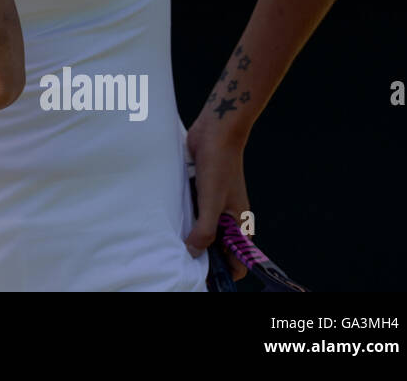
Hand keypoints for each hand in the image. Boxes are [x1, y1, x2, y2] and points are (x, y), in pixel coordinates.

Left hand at [185, 117, 251, 280]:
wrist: (216, 131)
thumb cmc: (220, 164)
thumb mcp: (212, 201)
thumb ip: (205, 229)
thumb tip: (193, 253)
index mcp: (239, 224)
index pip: (237, 260)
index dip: (223, 271)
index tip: (201, 275)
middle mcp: (228, 218)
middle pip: (217, 248)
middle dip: (202, 256)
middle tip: (178, 260)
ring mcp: (214, 205)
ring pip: (203, 229)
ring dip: (190, 236)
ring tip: (169, 244)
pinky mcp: (201, 192)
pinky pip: (193, 212)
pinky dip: (184, 218)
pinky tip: (167, 221)